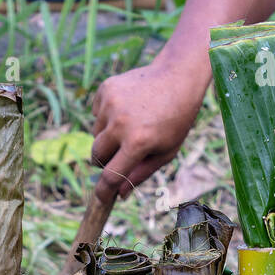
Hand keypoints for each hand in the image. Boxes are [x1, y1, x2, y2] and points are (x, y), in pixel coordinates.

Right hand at [91, 60, 202, 205]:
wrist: (178, 76)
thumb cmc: (176, 119)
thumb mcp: (166, 152)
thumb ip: (140, 174)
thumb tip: (119, 194)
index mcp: (137, 142)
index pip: (110, 176)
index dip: (103, 191)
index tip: (101, 198)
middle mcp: (120, 123)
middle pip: (97, 156)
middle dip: (104, 161)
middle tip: (121, 155)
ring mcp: (111, 104)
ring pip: (96, 134)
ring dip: (108, 136)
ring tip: (131, 124)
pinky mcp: (106, 89)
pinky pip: (96, 113)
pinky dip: (106, 116)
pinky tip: (126, 108)